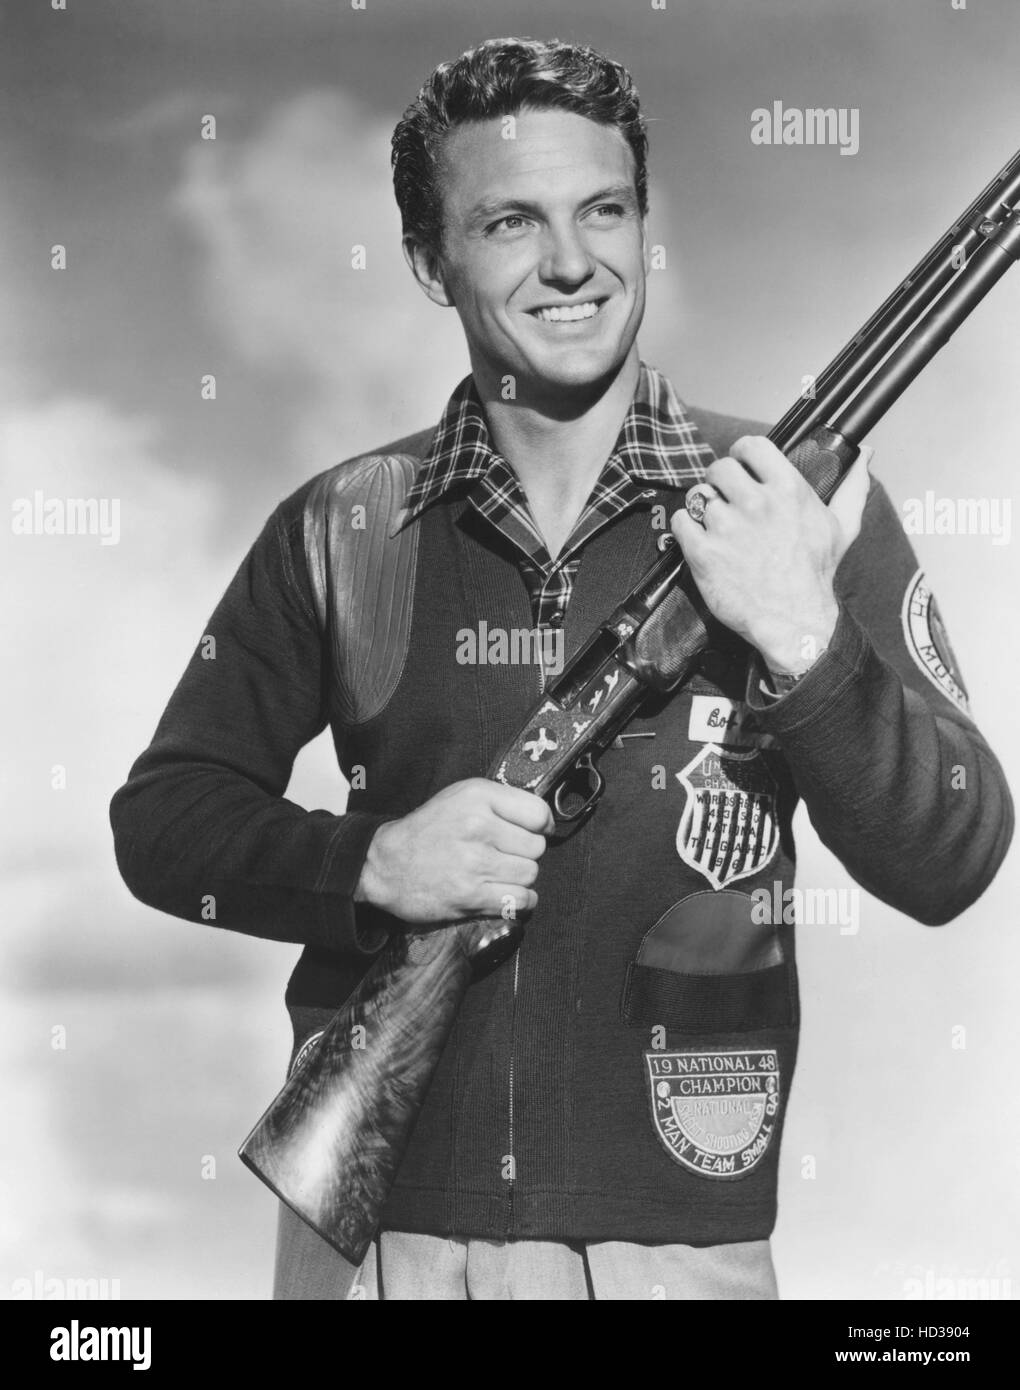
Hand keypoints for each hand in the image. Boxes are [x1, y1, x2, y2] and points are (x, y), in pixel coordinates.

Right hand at [354, 779, 554, 923]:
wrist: (385, 864)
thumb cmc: (428, 829)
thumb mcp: (460, 797)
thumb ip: (500, 802)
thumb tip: (544, 821)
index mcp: (477, 796)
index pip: (538, 813)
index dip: (541, 826)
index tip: (533, 832)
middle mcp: (478, 826)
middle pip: (536, 847)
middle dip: (525, 853)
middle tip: (505, 855)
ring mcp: (474, 862)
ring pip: (530, 874)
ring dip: (520, 878)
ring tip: (500, 874)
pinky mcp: (470, 895)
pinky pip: (519, 900)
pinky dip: (520, 901)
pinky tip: (506, 893)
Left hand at [671, 436, 871, 672]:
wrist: (794, 622)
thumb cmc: (815, 576)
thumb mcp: (842, 528)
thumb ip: (852, 488)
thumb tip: (864, 457)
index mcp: (788, 490)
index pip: (752, 446)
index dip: (742, 453)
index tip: (741, 466)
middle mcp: (756, 503)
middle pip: (720, 467)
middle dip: (719, 481)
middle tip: (725, 498)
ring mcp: (728, 527)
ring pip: (699, 495)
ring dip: (704, 508)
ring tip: (717, 526)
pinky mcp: (704, 551)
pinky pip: (682, 520)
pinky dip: (686, 528)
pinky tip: (700, 539)